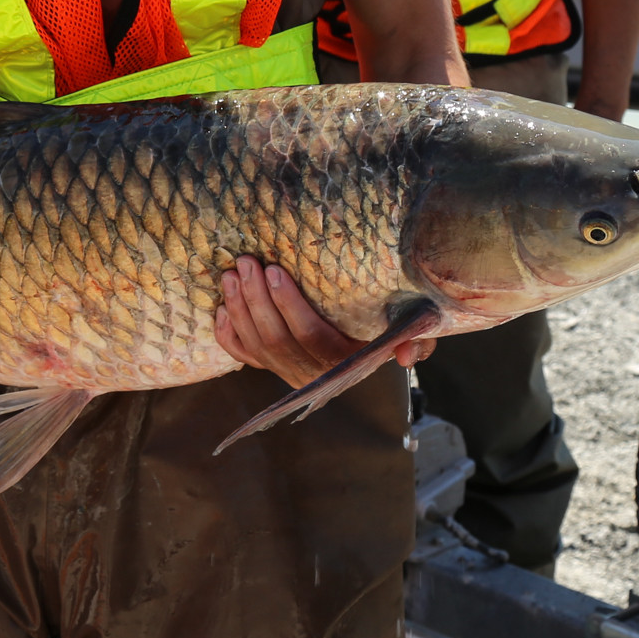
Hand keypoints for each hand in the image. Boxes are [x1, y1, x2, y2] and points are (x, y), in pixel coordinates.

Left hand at [215, 256, 434, 387]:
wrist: (371, 349)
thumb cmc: (390, 327)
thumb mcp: (411, 330)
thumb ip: (417, 338)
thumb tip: (405, 355)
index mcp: (343, 362)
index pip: (310, 336)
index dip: (288, 305)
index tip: (275, 272)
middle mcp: (313, 374)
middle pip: (275, 340)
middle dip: (256, 299)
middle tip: (245, 262)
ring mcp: (289, 374)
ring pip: (256, 346)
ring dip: (239, 309)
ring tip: (231, 275)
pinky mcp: (273, 370)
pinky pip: (242, 357)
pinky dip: (228, 335)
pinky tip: (220, 309)